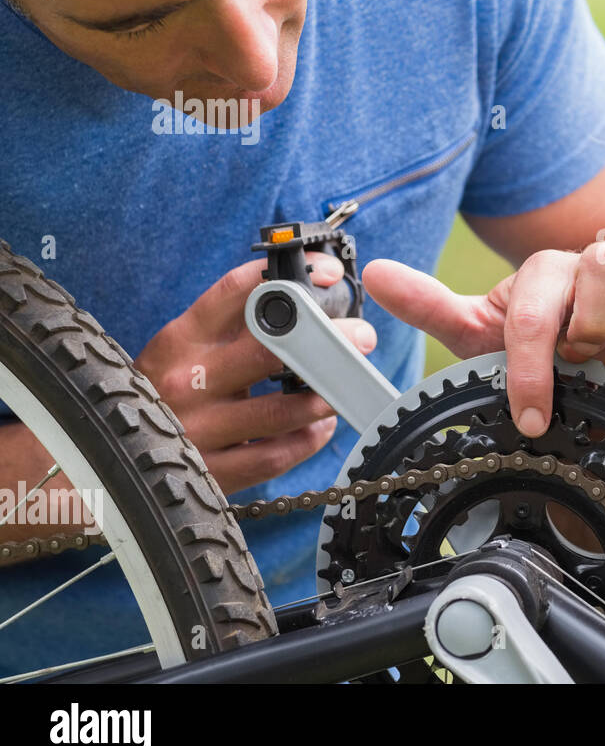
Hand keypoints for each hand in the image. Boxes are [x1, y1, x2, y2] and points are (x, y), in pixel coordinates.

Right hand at [134, 252, 377, 494]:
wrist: (103, 454)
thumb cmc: (163, 389)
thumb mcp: (184, 346)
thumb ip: (233, 322)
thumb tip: (308, 293)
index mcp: (181, 339)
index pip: (238, 293)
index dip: (291, 276)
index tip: (329, 272)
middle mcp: (187, 381)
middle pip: (270, 350)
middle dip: (327, 339)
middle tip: (360, 336)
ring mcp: (198, 429)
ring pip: (281, 410)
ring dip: (325, 395)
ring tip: (344, 385)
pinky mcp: (210, 472)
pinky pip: (275, 456)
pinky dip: (309, 439)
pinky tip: (322, 426)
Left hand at [361, 215, 604, 437]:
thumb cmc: (559, 334)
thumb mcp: (491, 330)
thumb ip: (433, 306)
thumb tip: (375, 273)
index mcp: (542, 274)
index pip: (530, 317)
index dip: (530, 372)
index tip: (532, 418)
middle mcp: (591, 258)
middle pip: (599, 277)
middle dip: (594, 336)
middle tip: (590, 357)